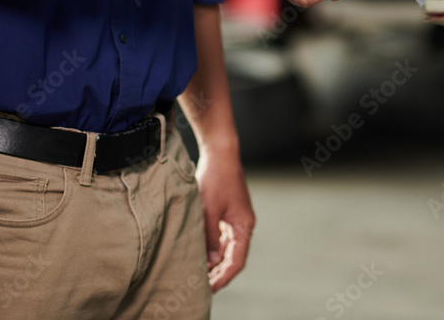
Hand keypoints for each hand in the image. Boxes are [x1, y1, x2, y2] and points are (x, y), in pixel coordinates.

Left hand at [195, 149, 255, 291]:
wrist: (221, 154)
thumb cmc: (216, 179)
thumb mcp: (209, 210)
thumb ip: (210, 238)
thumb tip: (212, 262)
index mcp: (244, 226)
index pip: (237, 261)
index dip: (224, 277)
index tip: (210, 289)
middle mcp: (244, 225)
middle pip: (234, 257)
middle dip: (219, 273)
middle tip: (201, 287)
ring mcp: (237, 219)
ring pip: (228, 249)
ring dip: (216, 262)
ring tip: (199, 275)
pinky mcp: (229, 213)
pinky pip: (224, 238)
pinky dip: (215, 249)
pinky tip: (202, 255)